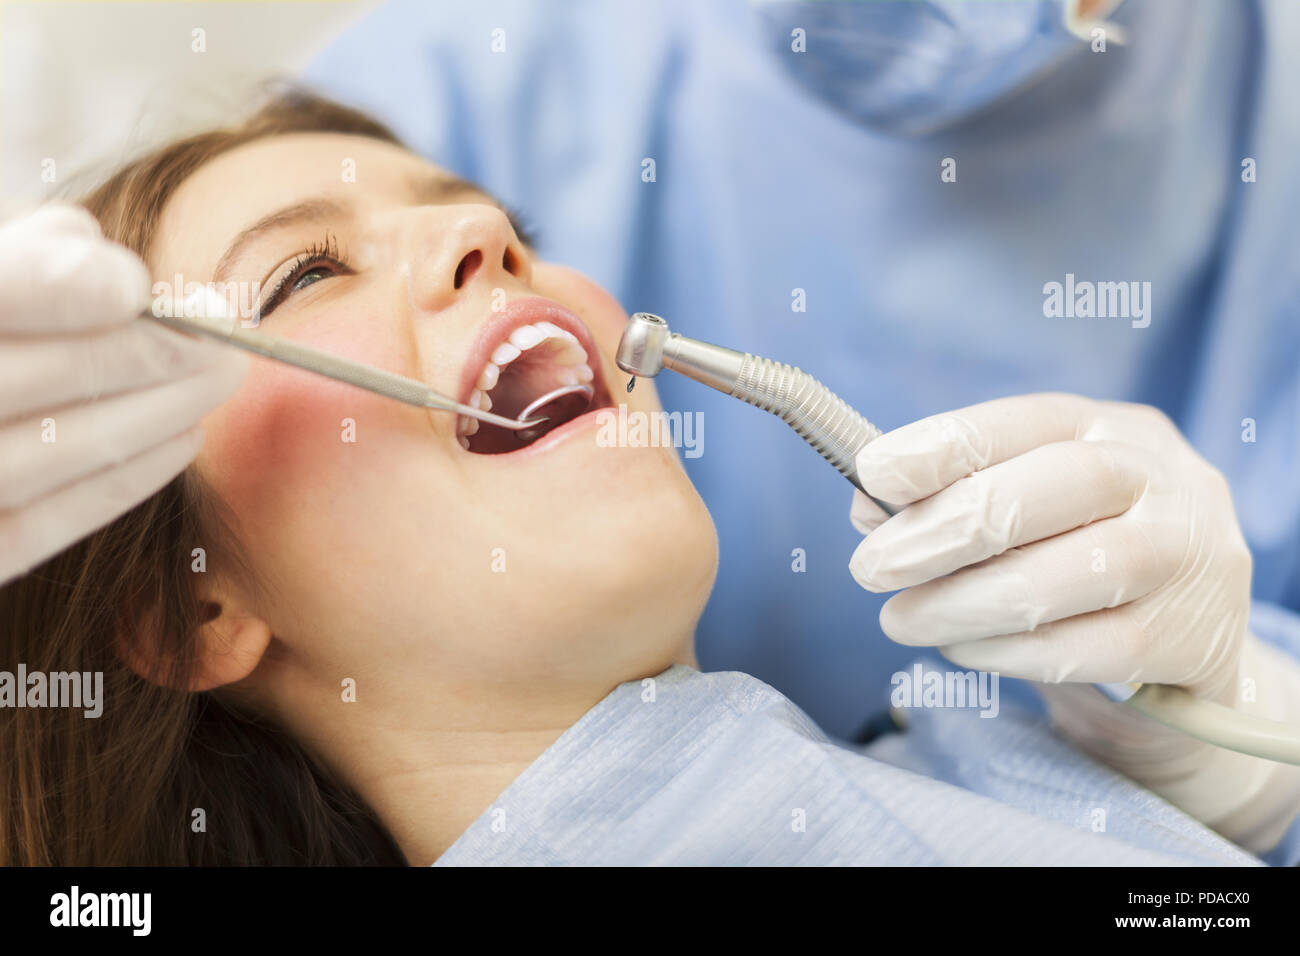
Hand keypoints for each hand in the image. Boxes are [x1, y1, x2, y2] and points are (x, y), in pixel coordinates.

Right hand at [0, 203, 246, 584]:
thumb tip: (94, 248)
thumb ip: (12, 259)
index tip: (134, 284)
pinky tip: (181, 440)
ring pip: (51, 450)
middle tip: (222, 338)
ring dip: (156, 412)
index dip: (55, 287)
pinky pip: (39, 526)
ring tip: (217, 379)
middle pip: (27, 376)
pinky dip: (121, 480)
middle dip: (143, 352)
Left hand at [846, 392, 1249, 704]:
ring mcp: (1186, 557)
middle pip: (1044, 491)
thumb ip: (952, 497)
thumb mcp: (1032, 503)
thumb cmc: (1085, 549)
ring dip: (961, 604)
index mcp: (1111, 427)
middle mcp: (1160, 478)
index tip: (872, 473)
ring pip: (1062, 578)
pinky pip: (1086, 650)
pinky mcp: (1192, 636)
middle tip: (870, 568)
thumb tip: (869, 507)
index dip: (941, 446)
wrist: (1195, 634)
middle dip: (940, 530)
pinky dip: (1006, 653)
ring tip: (900, 621)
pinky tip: (959, 650)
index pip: (1021, 421)